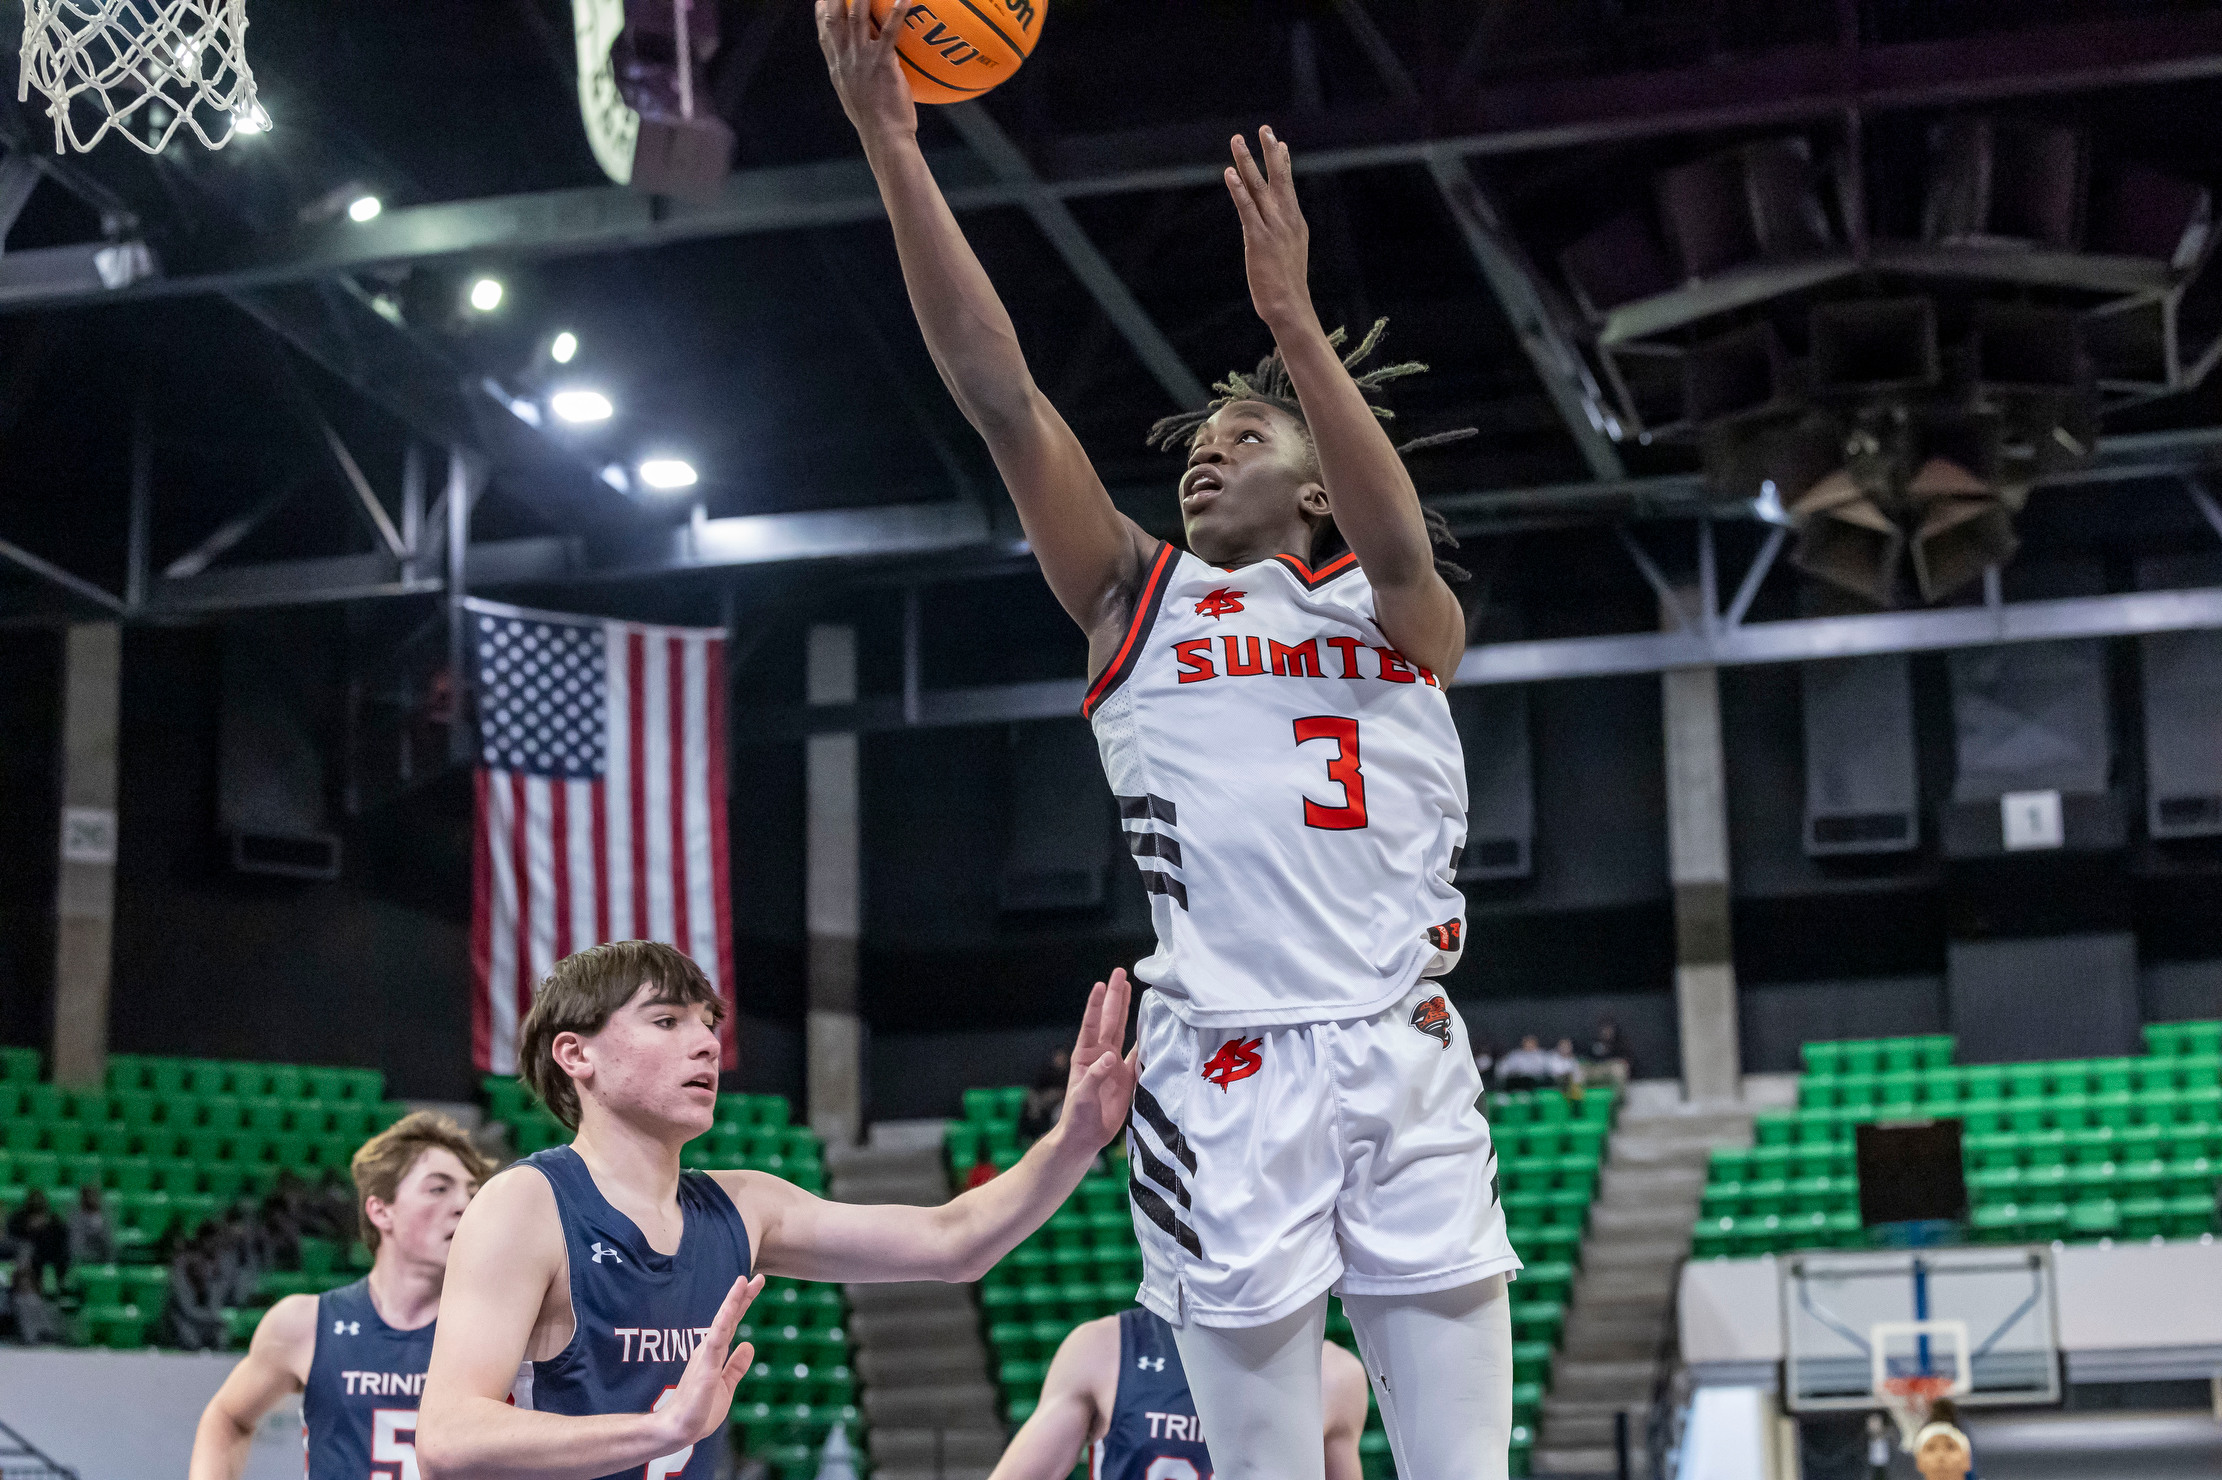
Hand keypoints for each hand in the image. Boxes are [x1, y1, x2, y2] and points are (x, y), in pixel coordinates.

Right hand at [652, 1274, 762, 1450]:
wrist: (679, 1431)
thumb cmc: (699, 1410)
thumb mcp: (726, 1386)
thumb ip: (737, 1366)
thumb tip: (749, 1344)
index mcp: (715, 1353)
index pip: (733, 1323)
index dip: (744, 1303)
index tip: (756, 1283)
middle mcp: (710, 1350)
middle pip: (729, 1318)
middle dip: (742, 1297)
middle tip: (757, 1277)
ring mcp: (706, 1357)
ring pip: (721, 1324)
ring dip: (732, 1303)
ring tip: (742, 1283)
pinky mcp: (705, 1369)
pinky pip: (714, 1343)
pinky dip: (721, 1325)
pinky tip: (729, 1311)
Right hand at [816, 0, 916, 144]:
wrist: (883, 136)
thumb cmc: (875, 123)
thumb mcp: (856, 98)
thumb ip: (855, 79)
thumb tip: (862, 72)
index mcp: (837, 68)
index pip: (824, 34)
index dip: (822, 12)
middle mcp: (845, 60)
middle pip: (834, 17)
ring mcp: (861, 60)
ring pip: (858, 16)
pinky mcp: (882, 63)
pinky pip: (889, 31)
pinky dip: (897, 11)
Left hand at [1054, 969, 1138, 1151]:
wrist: (1085, 1137)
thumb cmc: (1077, 1116)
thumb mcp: (1083, 1096)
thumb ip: (1095, 1076)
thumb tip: (1110, 1058)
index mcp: (1085, 1056)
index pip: (1092, 1025)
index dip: (1096, 1005)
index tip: (1101, 984)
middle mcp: (1101, 1055)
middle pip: (1110, 1020)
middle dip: (1114, 997)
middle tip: (1120, 972)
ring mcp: (1114, 1065)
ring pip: (1123, 1031)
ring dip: (1127, 1011)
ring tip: (1130, 988)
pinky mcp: (1127, 1078)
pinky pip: (1138, 1054)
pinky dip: (1144, 1040)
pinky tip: (1150, 1025)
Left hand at [1224, 127, 1316, 334]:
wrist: (1290, 305)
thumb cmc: (1287, 285)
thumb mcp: (1289, 252)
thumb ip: (1282, 234)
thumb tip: (1276, 228)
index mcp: (1295, 221)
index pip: (1287, 185)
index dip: (1283, 162)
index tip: (1280, 142)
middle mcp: (1286, 219)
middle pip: (1278, 177)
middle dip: (1270, 151)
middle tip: (1264, 128)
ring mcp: (1273, 228)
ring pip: (1259, 187)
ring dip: (1247, 162)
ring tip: (1237, 141)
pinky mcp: (1258, 239)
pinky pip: (1246, 208)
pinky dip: (1238, 189)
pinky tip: (1230, 173)